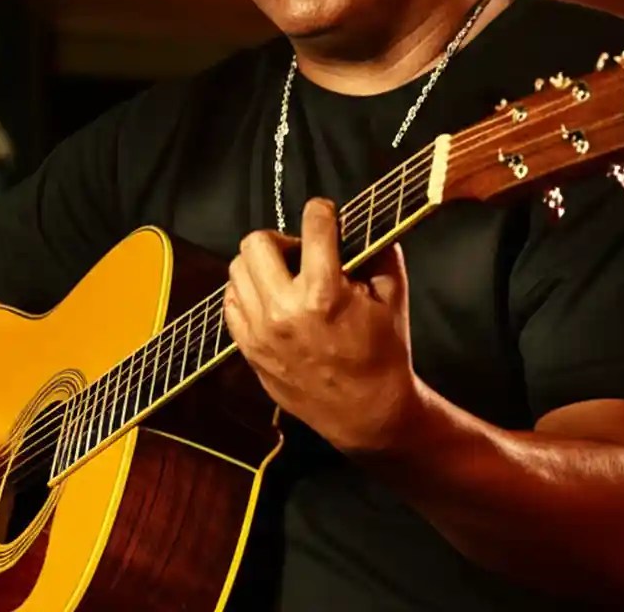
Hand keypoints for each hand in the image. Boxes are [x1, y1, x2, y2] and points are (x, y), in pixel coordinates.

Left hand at [224, 198, 420, 453]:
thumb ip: (378, 253)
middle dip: (280, 239)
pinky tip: (270, 299)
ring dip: (261, 265)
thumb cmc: (384, 354)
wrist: (366, 412)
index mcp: (324, 293)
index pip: (312, 226)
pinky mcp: (248, 349)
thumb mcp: (393, 297)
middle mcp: (284, 309)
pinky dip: (247, 293)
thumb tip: (361, 224)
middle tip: (300, 253)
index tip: (326, 214)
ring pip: (236, 270)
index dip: (322, 211)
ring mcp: (260, 331)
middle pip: (256, 243)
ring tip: (285, 277)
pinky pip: (230, 303)